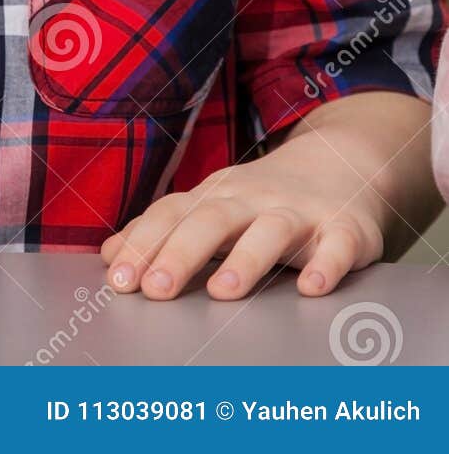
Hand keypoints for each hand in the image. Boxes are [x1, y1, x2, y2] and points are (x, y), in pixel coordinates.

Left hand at [99, 147, 385, 300]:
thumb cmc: (264, 198)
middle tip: (155, 290)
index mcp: (216, 196)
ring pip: (271, 231)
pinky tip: (311, 288)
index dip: (143, 245)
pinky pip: (337, 246)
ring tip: (223, 291)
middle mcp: (253, 200)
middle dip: (180, 253)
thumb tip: (108, 257)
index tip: (117, 280)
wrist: (343, 162)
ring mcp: (300, 213)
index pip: (171, 215)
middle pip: (212, 220)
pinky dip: (326, 266)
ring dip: (247, 260)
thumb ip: (164, 231)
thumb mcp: (212, 206)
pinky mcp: (346, 230)